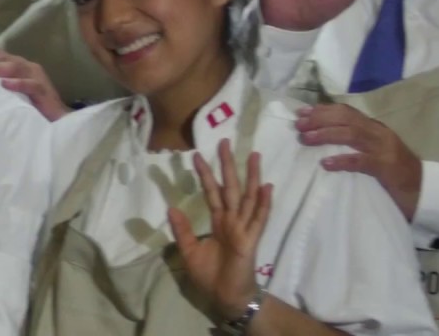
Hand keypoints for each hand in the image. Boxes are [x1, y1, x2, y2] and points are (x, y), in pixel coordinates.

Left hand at [0, 47, 68, 120]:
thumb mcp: (6, 87)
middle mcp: (24, 64)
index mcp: (14, 62)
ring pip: (12, 66)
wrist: (55, 118)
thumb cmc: (28, 103)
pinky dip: (17, 83)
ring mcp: (35, 75)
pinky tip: (4, 85)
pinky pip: (30, 84)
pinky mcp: (43, 89)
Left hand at [170, 141, 272, 321]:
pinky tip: (267, 187)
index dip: (205, 174)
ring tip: (253, 155)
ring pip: (248, 197)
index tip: (196, 155)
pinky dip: (263, 203)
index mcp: (218, 221)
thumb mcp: (189, 250)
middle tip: (224, 142)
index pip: (211, 192)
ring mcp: (243, 228)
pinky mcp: (251, 240)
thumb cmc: (210, 275)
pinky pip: (258, 219)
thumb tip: (171, 207)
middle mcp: (232, 220)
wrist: (225, 296)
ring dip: (251, 176)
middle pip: (230, 187)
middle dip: (228, 165)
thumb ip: (182, 230)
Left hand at [297, 103, 421, 219]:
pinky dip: (342, 160)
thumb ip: (353, 140)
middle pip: (346, 119)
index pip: (346, 111)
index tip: (301, 112)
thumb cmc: (392, 169)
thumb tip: (318, 134)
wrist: (422, 188)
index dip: (322, 110)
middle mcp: (378, 133)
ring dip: (326, 135)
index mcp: (374, 127)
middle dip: (320, 119)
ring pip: (352, 134)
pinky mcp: (386, 168)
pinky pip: (362, 161)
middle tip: (298, 126)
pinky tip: (326, 164)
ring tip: (306, 139)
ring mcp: (384, 149)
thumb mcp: (372, 149)